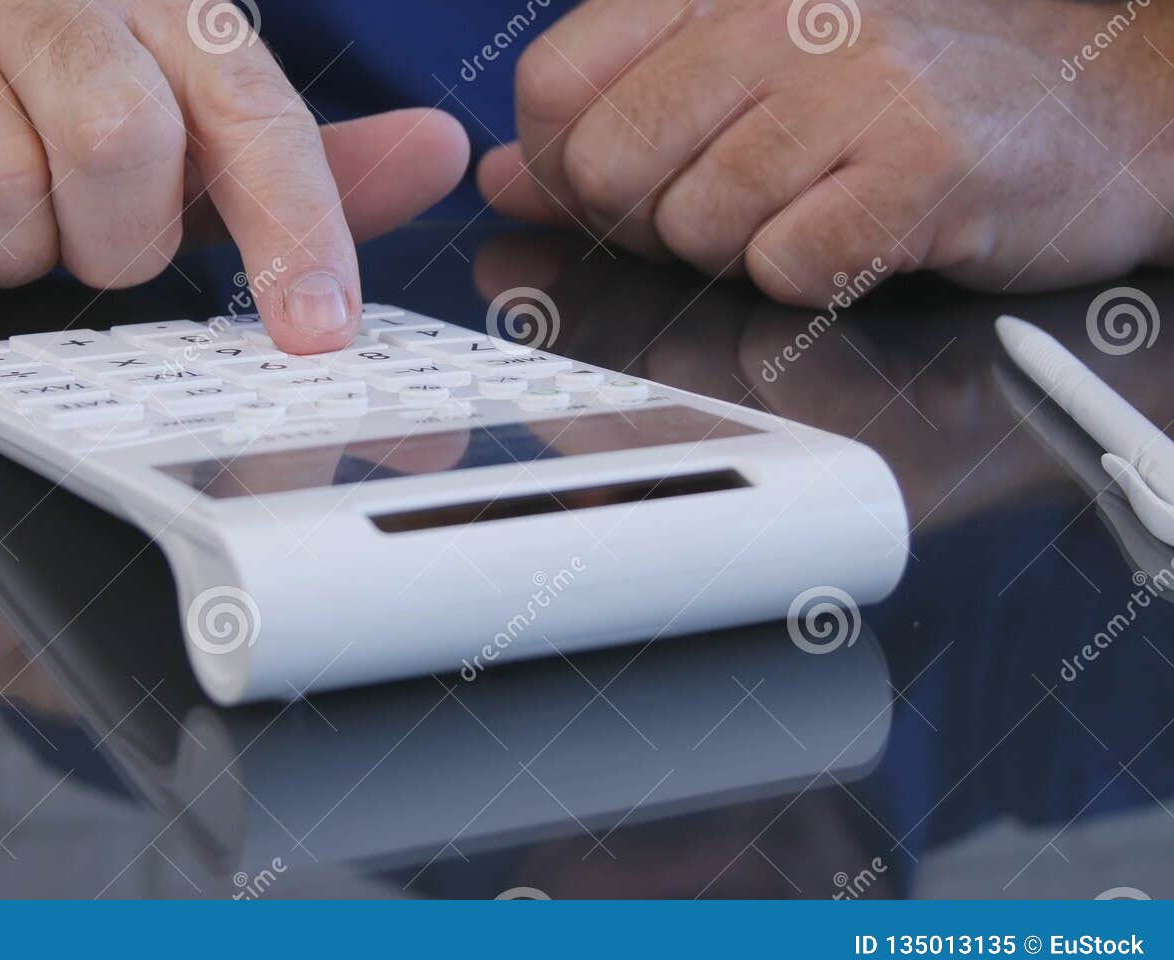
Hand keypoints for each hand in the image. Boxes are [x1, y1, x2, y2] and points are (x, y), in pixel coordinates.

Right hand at [0, 0, 467, 351]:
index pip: (253, 119)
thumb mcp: (191, 145)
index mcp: (162, 16)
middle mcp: (52, 3)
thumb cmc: (54, 125)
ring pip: (3, 193)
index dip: (295, 233)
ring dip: (11, 255)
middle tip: (90, 246)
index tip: (317, 335)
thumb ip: (300, 169)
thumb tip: (438, 154)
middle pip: (122, 142)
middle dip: (116, 242)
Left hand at [479, 0, 1173, 303]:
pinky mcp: (921, 164)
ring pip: (693, 227)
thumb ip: (619, 117)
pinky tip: (862, 236)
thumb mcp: (754, 79)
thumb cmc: (917, 92)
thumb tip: (505, 174)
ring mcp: (853, 83)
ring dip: (740, 251)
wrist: (1112, 107)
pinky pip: (785, 265)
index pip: (553, 88)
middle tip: (734, 206)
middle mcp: (778, 16)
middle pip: (605, 170)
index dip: (565, 166)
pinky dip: (812, 277)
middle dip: (650, 221)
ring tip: (816, 209)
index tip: (623, 186)